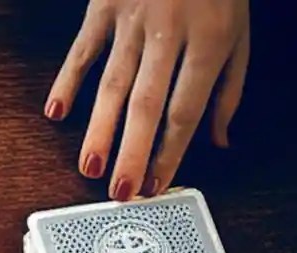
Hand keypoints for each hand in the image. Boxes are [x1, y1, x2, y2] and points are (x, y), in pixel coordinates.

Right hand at [45, 0, 249, 198]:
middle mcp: (169, 33)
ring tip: (90, 167)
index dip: (170, 151)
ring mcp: (132, 20)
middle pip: (147, 103)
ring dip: (100, 128)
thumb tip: (219, 140)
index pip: (186, 109)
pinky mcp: (103, 7)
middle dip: (132, 150)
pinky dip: (67, 80)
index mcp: (209, 41)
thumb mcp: (239, 33)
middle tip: (119, 190)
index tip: (155, 183)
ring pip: (113, 83)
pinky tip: (56, 112)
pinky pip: (82, 49)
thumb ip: (229, 89)